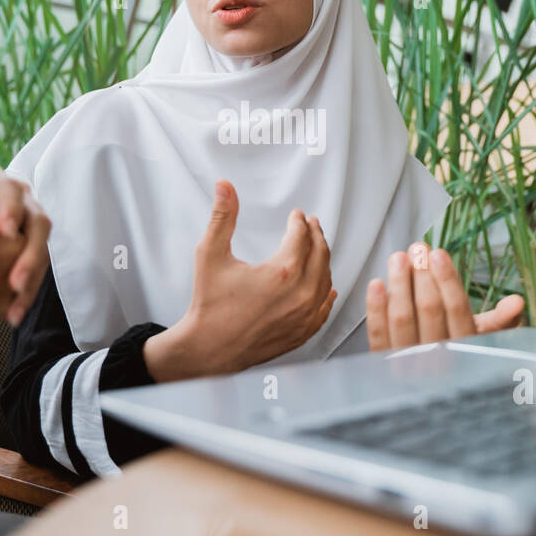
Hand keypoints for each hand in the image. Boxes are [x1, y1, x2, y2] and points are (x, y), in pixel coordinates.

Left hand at [0, 164, 50, 326]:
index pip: (10, 189)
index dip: (12, 209)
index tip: (6, 232)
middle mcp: (20, 200)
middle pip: (38, 222)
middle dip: (30, 254)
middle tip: (15, 282)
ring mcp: (29, 224)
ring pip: (43, 249)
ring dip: (32, 280)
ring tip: (16, 308)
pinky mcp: (31, 248)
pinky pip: (37, 269)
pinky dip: (27, 293)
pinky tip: (13, 313)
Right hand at [144, 180, 336, 381]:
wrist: (209, 349)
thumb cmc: (209, 305)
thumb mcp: (211, 254)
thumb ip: (222, 217)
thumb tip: (225, 187)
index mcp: (282, 271)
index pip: (302, 235)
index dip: (299, 221)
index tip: (296, 215)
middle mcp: (300, 294)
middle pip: (320, 254)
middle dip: (316, 235)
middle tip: (311, 224)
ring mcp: (304, 315)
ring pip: (326, 279)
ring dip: (323, 260)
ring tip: (316, 248)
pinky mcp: (303, 332)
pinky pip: (324, 308)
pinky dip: (326, 293)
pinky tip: (326, 287)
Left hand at [366, 242, 523, 350]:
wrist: (430, 400)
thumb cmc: (461, 356)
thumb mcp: (483, 342)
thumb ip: (500, 322)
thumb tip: (518, 302)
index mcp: (466, 348)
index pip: (457, 309)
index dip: (447, 279)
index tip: (438, 253)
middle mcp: (438, 357)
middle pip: (429, 309)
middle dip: (423, 275)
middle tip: (417, 249)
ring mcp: (409, 363)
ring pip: (402, 318)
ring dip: (399, 285)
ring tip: (398, 258)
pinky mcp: (383, 364)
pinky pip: (379, 334)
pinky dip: (375, 309)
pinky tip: (376, 284)